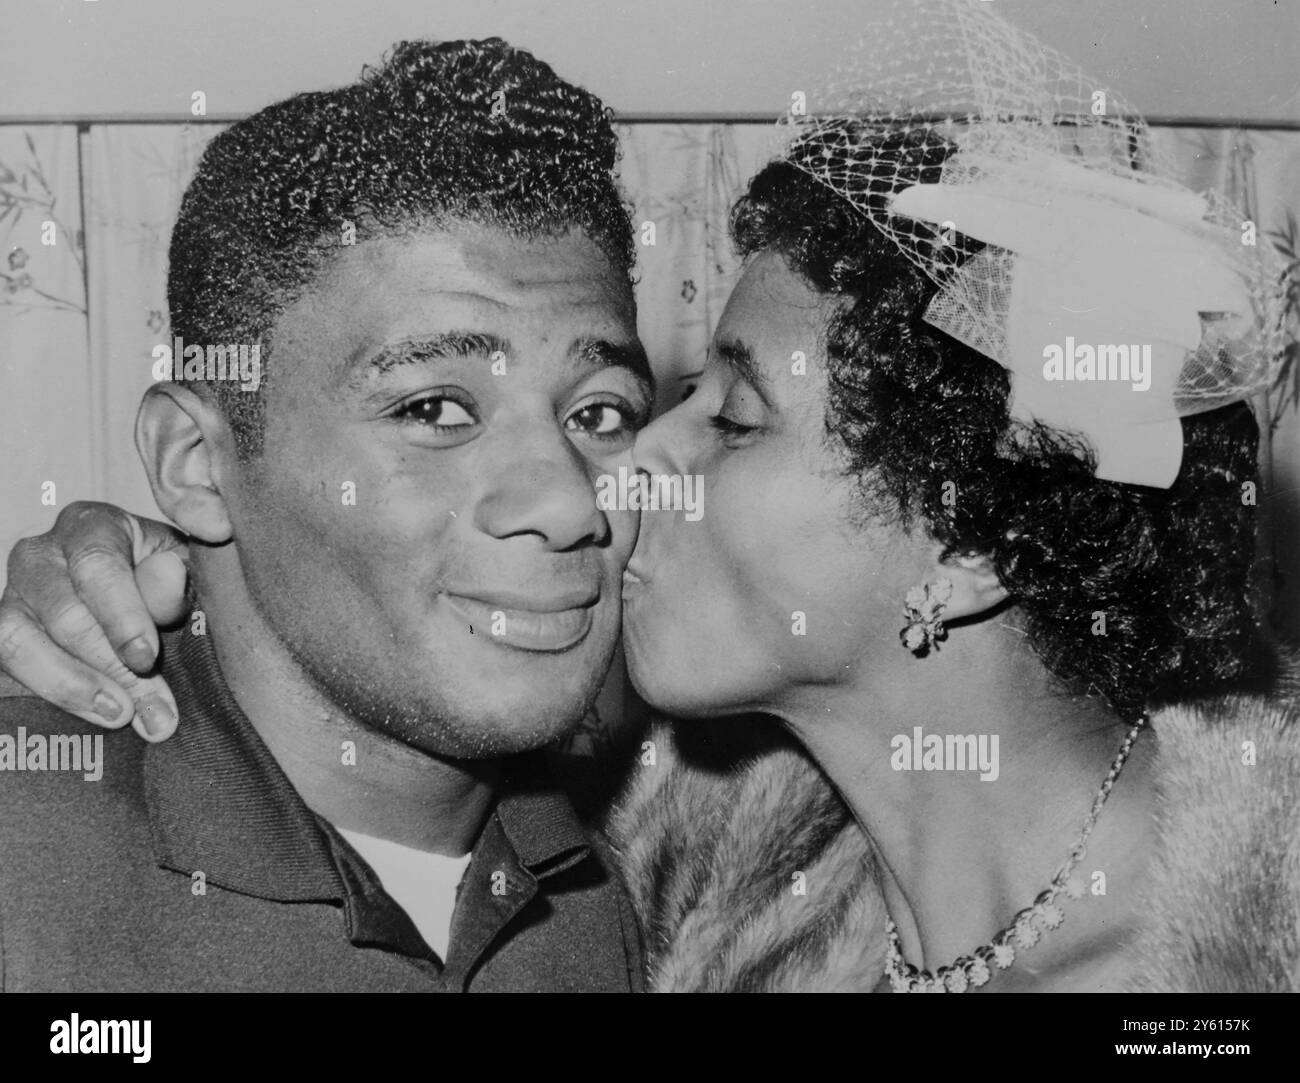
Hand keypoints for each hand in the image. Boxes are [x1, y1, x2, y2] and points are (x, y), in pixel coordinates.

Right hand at [0, 502, 189, 740]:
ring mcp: (13, 594)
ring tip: (121, 715)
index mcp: (92, 525)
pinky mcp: (2, 632)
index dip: (122, 616)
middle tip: (153, 708)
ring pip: (20, 641)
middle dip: (111, 667)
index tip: (146, 658)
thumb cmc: (162, 579)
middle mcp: (40, 553)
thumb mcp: (182, 571)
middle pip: (63, 613)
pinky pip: (6, 664)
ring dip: (74, 687)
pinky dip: (49, 694)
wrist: (135, 596)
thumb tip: (168, 577)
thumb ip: (177, 576)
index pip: (97, 566)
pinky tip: (89, 715)